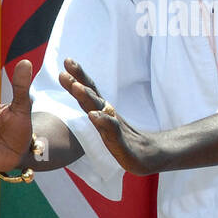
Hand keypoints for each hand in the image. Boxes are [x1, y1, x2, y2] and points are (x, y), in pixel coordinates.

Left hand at [59, 58, 158, 175]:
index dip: (78, 76)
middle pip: (92, 93)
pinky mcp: (121, 142)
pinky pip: (111, 130)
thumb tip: (84, 107)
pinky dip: (102, 121)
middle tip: (68, 62)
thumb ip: (96, 116)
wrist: (150, 157)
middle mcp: (108, 114)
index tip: (67, 60)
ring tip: (76, 86)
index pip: (89, 90)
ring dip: (87, 96)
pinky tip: (93, 115)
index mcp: (103, 110)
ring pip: (100, 108)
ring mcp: (114, 126)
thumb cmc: (125, 142)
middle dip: (79, 78)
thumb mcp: (106, 128)